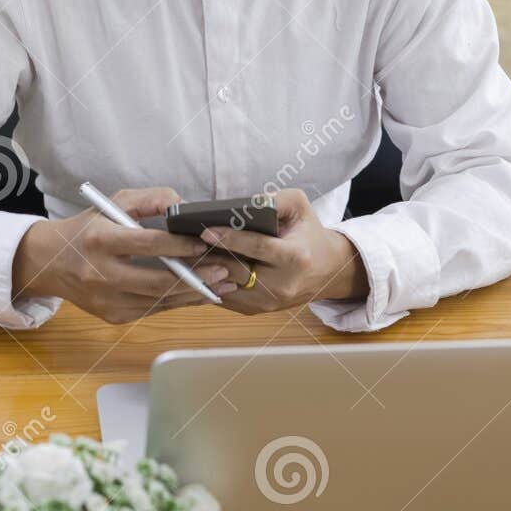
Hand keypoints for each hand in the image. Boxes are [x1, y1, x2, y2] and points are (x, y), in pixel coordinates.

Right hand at [11, 186, 235, 325]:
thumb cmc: (88, 228)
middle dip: (195, 276)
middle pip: (156, 281)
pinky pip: (153, 310)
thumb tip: (184, 206)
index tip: (204, 242)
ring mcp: (106, 300)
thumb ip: (149, 199)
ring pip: (159, 300)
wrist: (51, 262)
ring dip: (194, 293)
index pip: (147, 244)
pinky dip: (178, 302)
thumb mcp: (113, 203)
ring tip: (221, 283)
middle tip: (223, 269)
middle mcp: (101, 274)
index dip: (178, 246)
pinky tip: (200, 294)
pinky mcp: (113, 316)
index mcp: (100, 240)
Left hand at [196, 188, 368, 314]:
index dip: (230, 239)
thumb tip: (244, 204)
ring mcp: (269, 302)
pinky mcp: (258, 310)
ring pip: (226, 288)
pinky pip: (225, 298)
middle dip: (208, 256)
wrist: (326, 270)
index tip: (205, 231)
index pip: (258, 248)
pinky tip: (193, 268)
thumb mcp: (300, 207)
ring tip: (183, 255)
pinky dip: (208, 283)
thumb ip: (275, 200)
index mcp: (295, 257)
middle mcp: (283, 284)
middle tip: (183, 242)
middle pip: (236, 271)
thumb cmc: (308, 233)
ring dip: (203, 272)